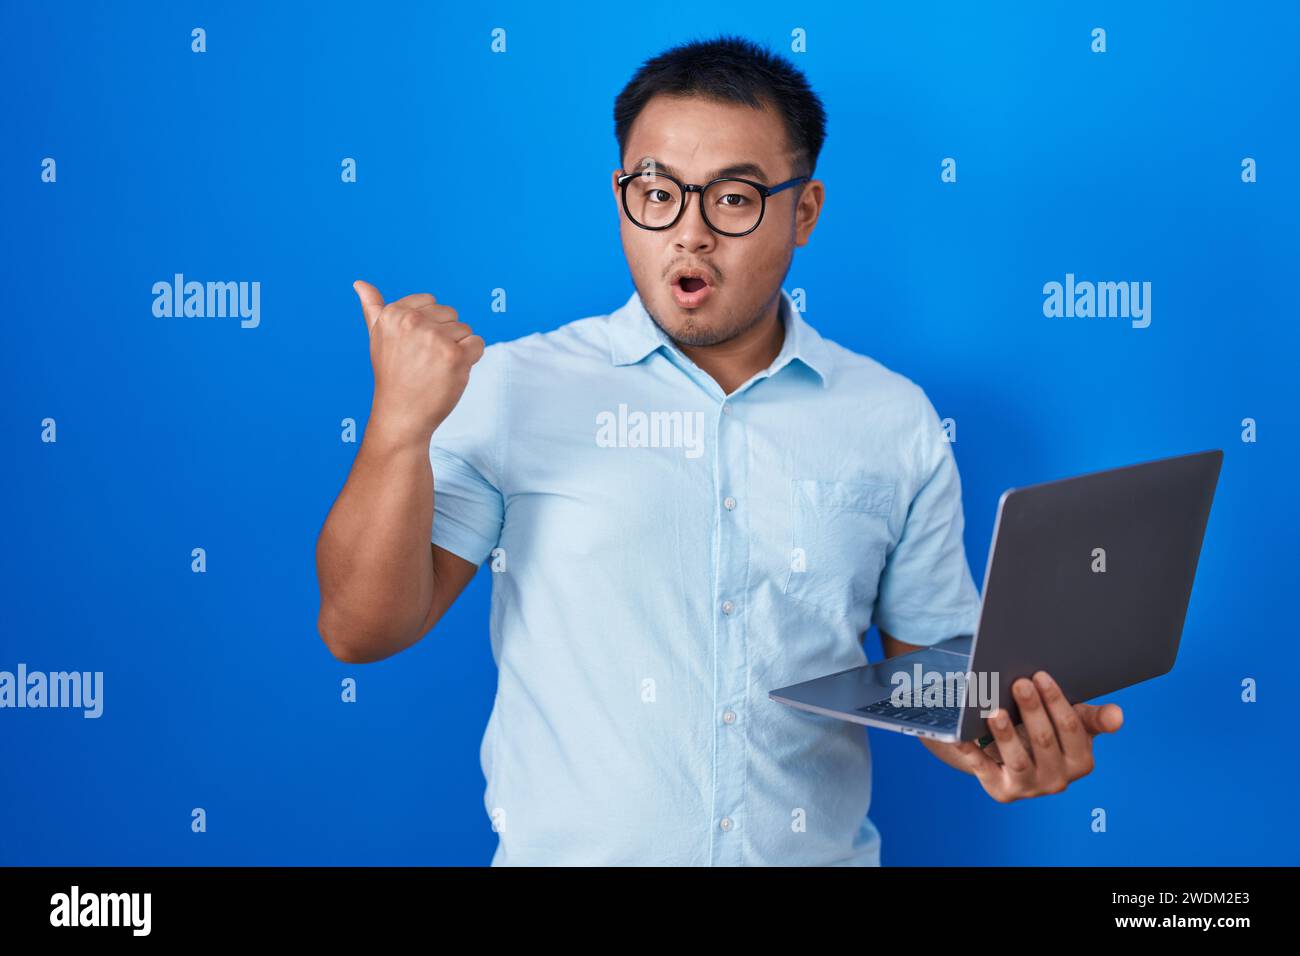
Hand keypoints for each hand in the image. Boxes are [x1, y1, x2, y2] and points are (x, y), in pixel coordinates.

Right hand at [353, 280, 485, 443]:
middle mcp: (412, 322)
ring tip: (436, 368)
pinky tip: (452, 372)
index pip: (432, 302)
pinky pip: (478, 344)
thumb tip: (359, 282)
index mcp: (393, 313)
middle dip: (445, 336)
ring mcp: (434, 338)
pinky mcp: (454, 356)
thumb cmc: (392, 376)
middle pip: (451, 315)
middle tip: (426, 361)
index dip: (430, 325)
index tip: (416, 347)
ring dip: (458, 349)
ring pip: (465, 330)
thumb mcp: (377, 337)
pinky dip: (471, 358)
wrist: (401, 415)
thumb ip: (373, 307)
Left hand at [937, 671, 1122, 802]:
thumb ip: (1094, 719)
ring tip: (995, 711)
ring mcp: (1030, 787)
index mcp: (1081, 760)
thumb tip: (1118, 716)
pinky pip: (984, 769)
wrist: (1016, 758)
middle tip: (1017, 682)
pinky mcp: (1002, 791)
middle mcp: (1059, 779)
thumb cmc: (1049, 733)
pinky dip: (971, 752)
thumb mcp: (1073, 725)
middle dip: (1031, 710)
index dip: (1056, 701)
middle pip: (1044, 740)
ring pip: (1018, 758)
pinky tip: (960, 735)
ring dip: (1006, 734)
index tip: (1040, 675)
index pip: (1071, 728)